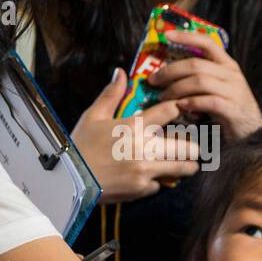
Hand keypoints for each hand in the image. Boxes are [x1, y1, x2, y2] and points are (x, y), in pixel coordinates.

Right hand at [71, 68, 200, 202]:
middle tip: (192, 147)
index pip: (170, 111)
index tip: (183, 111)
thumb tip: (120, 72)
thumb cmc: (80, 145)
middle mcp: (144, 148)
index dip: (180, 108)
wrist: (68, 178)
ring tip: (186, 164)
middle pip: (188, 146)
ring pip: (184, 168)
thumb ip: (111, 95)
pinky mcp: (142, 188)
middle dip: (193, 147)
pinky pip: (161, 185)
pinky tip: (151, 178)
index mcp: (133, 126)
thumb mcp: (92, 116)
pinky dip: (158, 182)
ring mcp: (146, 170)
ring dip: (186, 166)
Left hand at [149, 29, 261, 139]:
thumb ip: (200, 77)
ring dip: (176, 89)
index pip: (208, 43)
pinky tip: (181, 107)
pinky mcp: (233, 109)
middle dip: (170, 71)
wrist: (253, 133)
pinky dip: (191, 103)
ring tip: (163, 97)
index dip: (187, 37)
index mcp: (228, 65)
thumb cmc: (229, 110)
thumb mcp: (218, 88)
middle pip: (196, 64)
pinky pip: (208, 101)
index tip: (167, 35)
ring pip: (199, 81)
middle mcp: (232, 75)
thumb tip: (168, 71)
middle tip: (153, 80)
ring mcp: (234, 92)